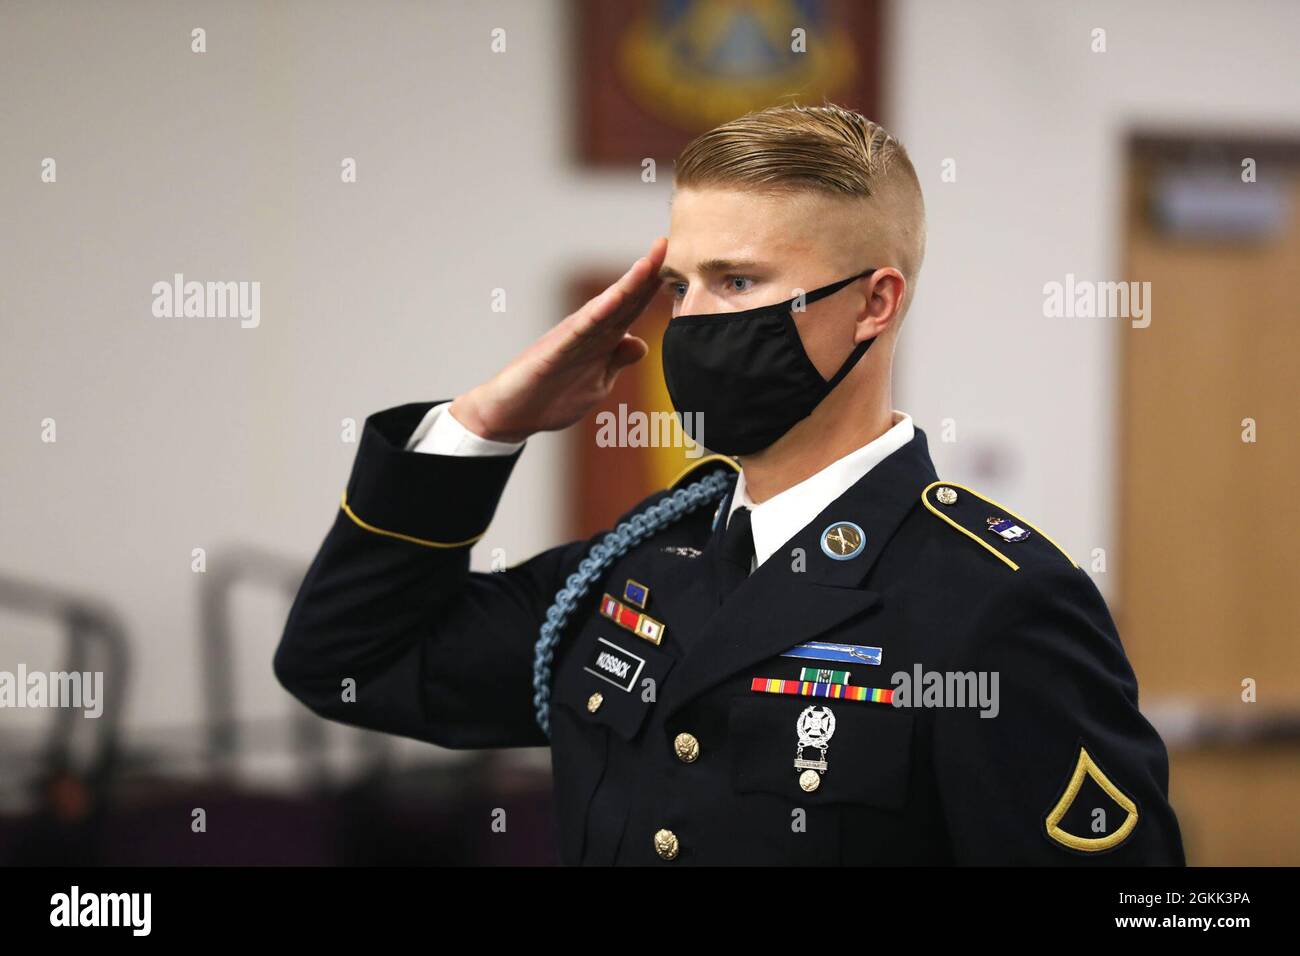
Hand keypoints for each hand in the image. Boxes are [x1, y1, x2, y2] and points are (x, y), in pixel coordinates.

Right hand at [449, 237, 666, 443]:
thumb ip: (616, 361)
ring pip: (604, 309)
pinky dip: (596, 314)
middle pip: (622, 300)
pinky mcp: (553, 353)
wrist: (509, 415)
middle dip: (644, 274)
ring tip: (647, 263)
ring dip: (625, 286)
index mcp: (600, 340)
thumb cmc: (550, 397)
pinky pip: (578, 331)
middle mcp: (587, 333)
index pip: (632, 309)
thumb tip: (641, 342)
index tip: (676, 263)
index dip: (653, 287)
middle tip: (665, 242)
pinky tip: (613, 299)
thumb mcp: (596, 384)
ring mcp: (570, 340)